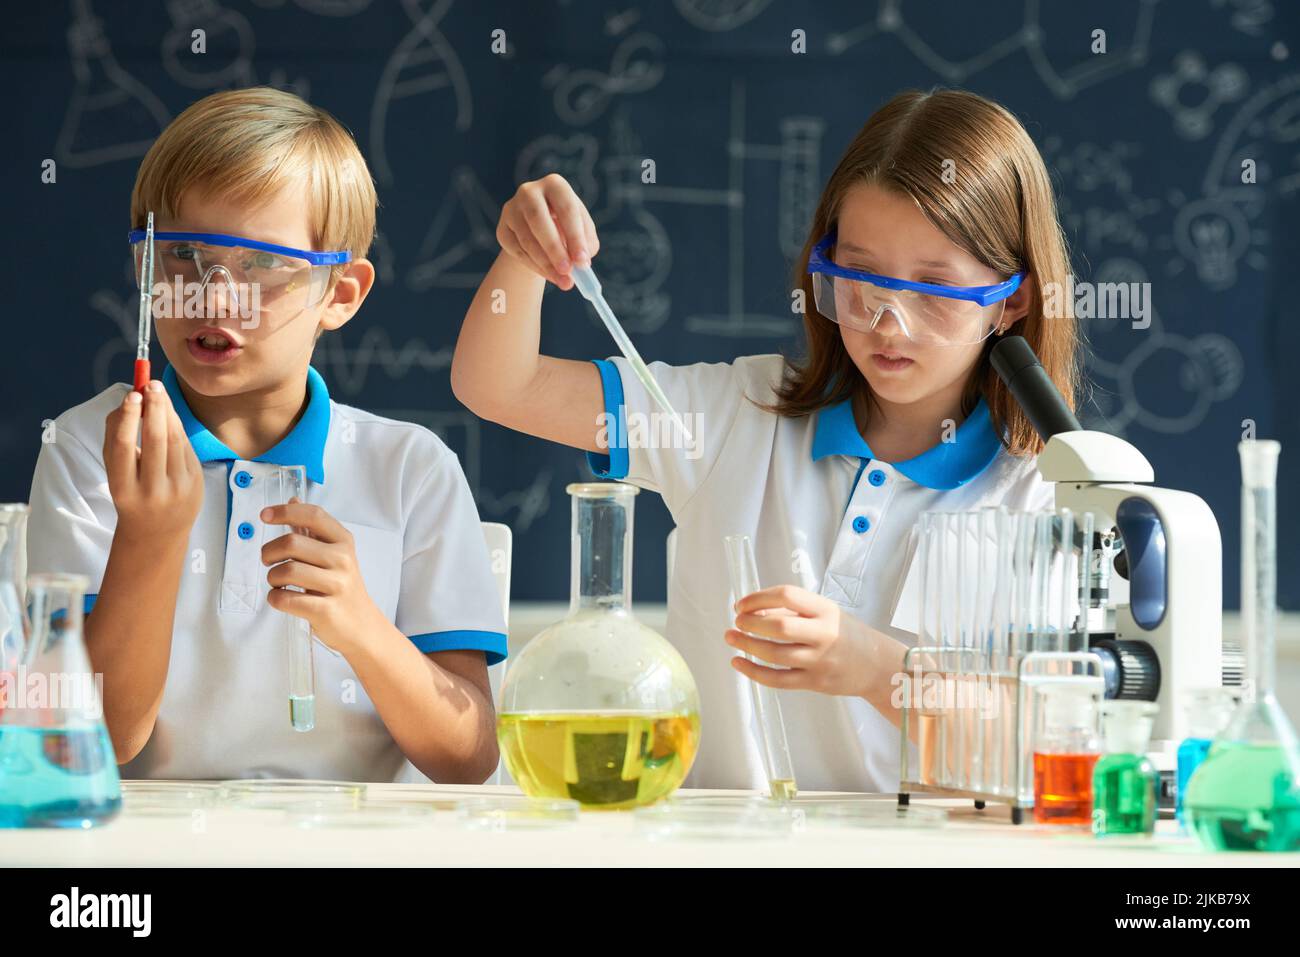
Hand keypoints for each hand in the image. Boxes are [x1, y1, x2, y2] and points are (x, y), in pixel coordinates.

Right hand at [103, 381, 203, 539]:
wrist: (157, 533)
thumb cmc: (131, 493)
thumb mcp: (115, 472)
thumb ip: (115, 438)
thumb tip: (128, 400)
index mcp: (124, 489)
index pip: (124, 448)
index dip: (128, 418)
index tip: (132, 395)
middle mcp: (152, 491)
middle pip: (156, 440)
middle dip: (155, 408)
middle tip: (151, 385)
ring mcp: (178, 489)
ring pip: (175, 441)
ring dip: (168, 413)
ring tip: (159, 394)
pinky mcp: (196, 484)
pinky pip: (187, 448)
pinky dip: (177, 428)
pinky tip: (169, 415)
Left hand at [260, 500, 385, 654]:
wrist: (362, 625)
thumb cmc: (341, 587)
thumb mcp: (333, 554)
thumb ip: (312, 529)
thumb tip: (292, 500)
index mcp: (343, 541)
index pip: (313, 515)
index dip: (285, 512)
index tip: (264, 515)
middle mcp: (343, 559)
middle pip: (292, 543)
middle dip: (269, 552)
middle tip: (268, 560)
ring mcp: (336, 585)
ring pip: (286, 571)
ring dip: (272, 578)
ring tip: (277, 583)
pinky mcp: (326, 610)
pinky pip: (286, 599)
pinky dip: (275, 598)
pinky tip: (281, 598)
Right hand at [496, 173, 599, 289]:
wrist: (540, 231)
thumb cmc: (567, 228)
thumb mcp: (583, 231)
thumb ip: (586, 244)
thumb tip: (581, 263)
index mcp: (555, 185)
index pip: (566, 209)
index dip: (575, 236)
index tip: (583, 261)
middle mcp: (530, 192)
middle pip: (539, 219)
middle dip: (555, 249)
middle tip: (568, 271)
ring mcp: (512, 210)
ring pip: (526, 239)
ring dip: (546, 263)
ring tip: (564, 281)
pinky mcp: (502, 229)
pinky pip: (517, 251)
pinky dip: (536, 267)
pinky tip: (551, 275)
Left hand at [725, 585, 881, 697]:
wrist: (877, 665)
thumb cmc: (847, 635)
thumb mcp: (827, 613)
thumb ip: (795, 611)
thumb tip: (753, 612)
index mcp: (826, 610)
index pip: (787, 595)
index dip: (758, 598)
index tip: (742, 604)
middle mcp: (824, 634)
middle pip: (779, 626)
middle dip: (750, 623)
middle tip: (736, 622)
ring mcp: (819, 660)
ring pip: (775, 654)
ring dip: (747, 645)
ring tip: (731, 638)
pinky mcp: (815, 682)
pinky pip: (778, 680)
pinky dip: (754, 672)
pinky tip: (739, 663)